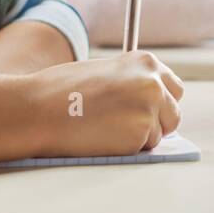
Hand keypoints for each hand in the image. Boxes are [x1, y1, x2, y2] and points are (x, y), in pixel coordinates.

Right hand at [24, 51, 183, 155]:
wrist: (39, 109)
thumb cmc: (62, 91)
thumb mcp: (105, 72)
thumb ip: (131, 82)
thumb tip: (147, 102)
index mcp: (145, 62)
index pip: (174, 88)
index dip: (161, 102)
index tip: (147, 111)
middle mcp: (154, 83)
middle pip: (174, 113)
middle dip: (158, 123)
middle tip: (128, 127)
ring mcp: (149, 110)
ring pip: (158, 135)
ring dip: (138, 138)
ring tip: (104, 128)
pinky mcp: (139, 136)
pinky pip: (142, 150)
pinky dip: (126, 150)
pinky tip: (101, 137)